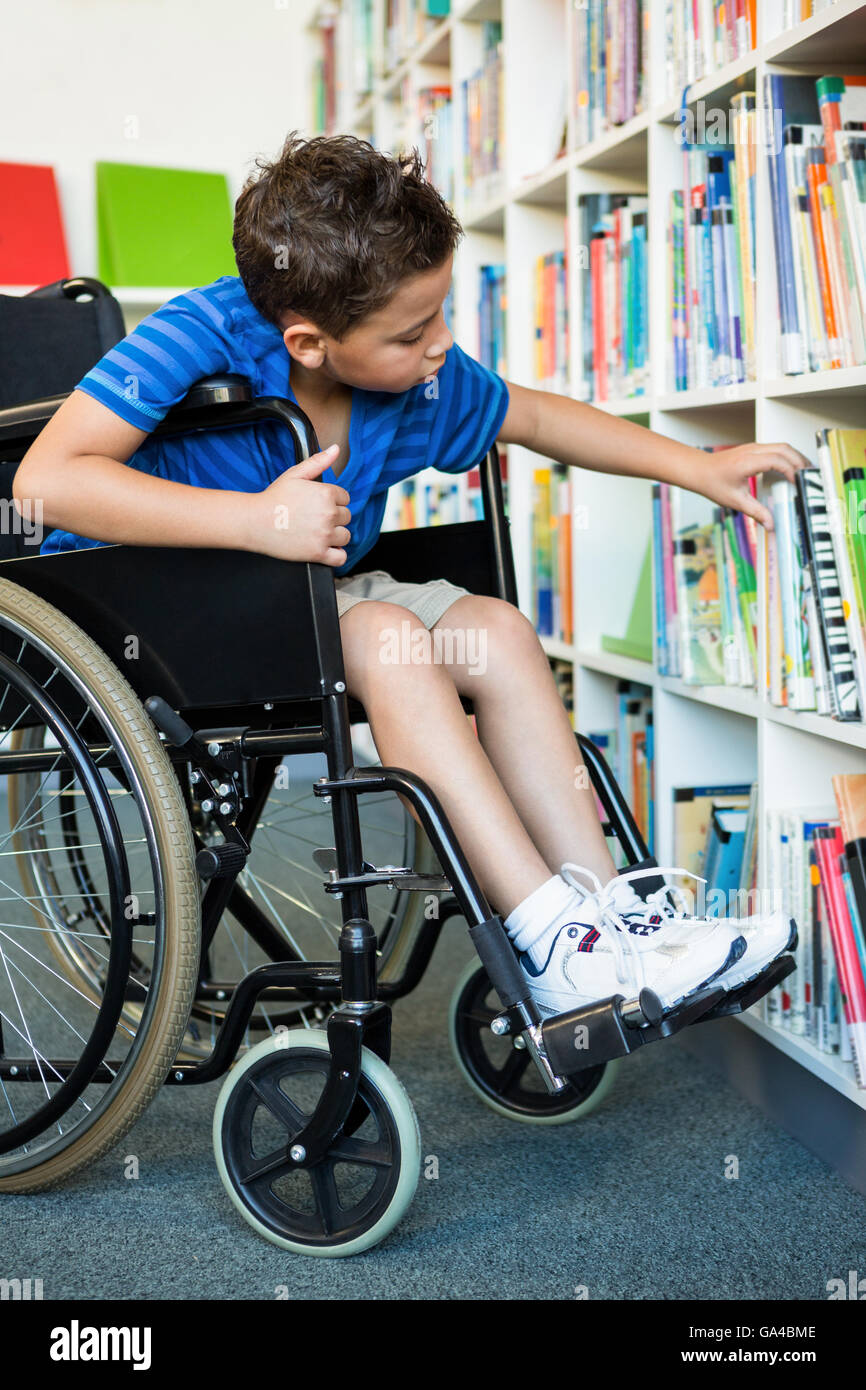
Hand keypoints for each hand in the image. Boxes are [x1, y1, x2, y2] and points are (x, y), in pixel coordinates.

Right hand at [244, 444, 351, 563]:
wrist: (254, 521)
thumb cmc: (273, 498)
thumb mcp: (295, 474)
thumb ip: (318, 461)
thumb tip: (336, 449)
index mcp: (326, 494)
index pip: (345, 498)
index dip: (333, 501)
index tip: (318, 505)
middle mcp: (328, 514)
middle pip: (346, 517)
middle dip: (334, 517)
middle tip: (314, 518)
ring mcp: (324, 535)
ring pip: (345, 536)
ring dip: (335, 536)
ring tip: (318, 532)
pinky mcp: (318, 553)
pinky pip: (341, 557)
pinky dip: (336, 555)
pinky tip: (325, 549)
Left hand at [683, 441, 811, 531]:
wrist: (699, 470)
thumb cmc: (712, 482)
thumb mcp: (735, 501)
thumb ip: (756, 512)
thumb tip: (771, 524)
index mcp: (747, 462)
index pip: (777, 460)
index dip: (792, 471)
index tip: (799, 484)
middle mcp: (752, 450)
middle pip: (785, 449)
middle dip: (800, 461)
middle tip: (810, 477)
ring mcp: (753, 447)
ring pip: (782, 446)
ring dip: (796, 457)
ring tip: (805, 473)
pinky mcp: (754, 448)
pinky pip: (776, 448)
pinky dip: (787, 456)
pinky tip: (792, 468)